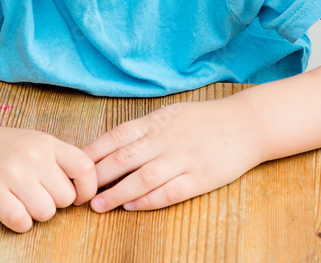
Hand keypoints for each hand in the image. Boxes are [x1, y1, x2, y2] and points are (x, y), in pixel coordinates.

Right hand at [0, 119, 96, 232]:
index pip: (85, 168)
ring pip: (46, 213)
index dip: (87, 188)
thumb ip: (60, 160)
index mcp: (48, 143)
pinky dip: (19, 223)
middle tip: (38, 194)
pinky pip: (21, 221)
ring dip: (36, 214)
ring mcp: (13, 174)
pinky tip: (11, 210)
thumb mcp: (36, 142)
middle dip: (55, 203)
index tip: (76, 195)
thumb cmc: (3, 147)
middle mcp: (34, 156)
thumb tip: (86, 186)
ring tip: (22, 200)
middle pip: (66, 198)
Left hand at [81, 97, 260, 212]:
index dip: (92, 153)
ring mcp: (182, 159)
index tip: (74, 166)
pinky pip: (169, 191)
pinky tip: (132, 206)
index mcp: (155, 123)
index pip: (115, 137)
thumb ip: (144, 128)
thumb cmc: (204, 119)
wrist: (246, 124)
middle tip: (77, 191)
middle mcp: (165, 140)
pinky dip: (148, 200)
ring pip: (142, 177)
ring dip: (117, 193)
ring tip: (98, 206)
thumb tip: (113, 143)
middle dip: (96, 177)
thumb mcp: (170, 114)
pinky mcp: (199, 177)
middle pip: (123, 159)